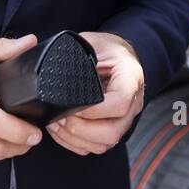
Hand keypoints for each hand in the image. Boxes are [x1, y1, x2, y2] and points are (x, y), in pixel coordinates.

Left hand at [46, 31, 144, 155]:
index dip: (94, 110)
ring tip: (57, 125)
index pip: (120, 103)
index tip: (72, 106)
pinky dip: (79, 144)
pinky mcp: (116, 126)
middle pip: (113, 131)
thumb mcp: (93, 43)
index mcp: (131, 77)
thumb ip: (78, 56)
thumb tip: (53, 69)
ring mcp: (127, 117)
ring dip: (77, 139)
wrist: (119, 54)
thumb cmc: (106, 47)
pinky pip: (100, 146)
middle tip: (60, 118)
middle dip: (81, 130)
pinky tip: (63, 133)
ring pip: (106, 143)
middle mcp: (134, 101)